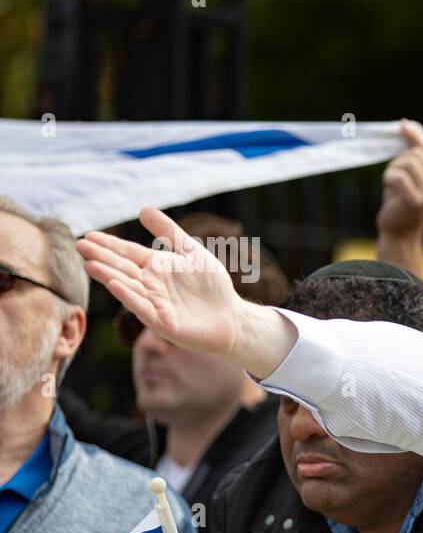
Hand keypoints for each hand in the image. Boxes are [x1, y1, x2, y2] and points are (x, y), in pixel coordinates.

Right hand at [77, 209, 296, 376]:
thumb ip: (170, 232)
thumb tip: (143, 209)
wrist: (232, 316)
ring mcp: (154, 304)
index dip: (109, 245)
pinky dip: (129, 297)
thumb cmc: (211, 285)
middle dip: (102, 258)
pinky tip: (115, 285)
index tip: (89, 235)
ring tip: (90, 264)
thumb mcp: (191, 253)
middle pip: (122, 268)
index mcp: (155, 268)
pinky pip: (143, 308)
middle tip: (80, 245)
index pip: (127, 253)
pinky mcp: (163, 322)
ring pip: (128, 287)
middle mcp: (150, 285)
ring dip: (109, 276)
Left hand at [376, 120, 422, 236]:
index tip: (402, 125)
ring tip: (391, 183)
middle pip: (416, 153)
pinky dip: (388, 179)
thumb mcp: (411, 177)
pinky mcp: (417, 201)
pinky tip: (388, 189)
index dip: (414, 135)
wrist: (399, 231)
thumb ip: (413, 155)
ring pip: (406, 162)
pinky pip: (397, 176)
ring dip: (392, 169)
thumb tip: (408, 124)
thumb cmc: (401, 202)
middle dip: (398, 159)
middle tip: (392, 174)